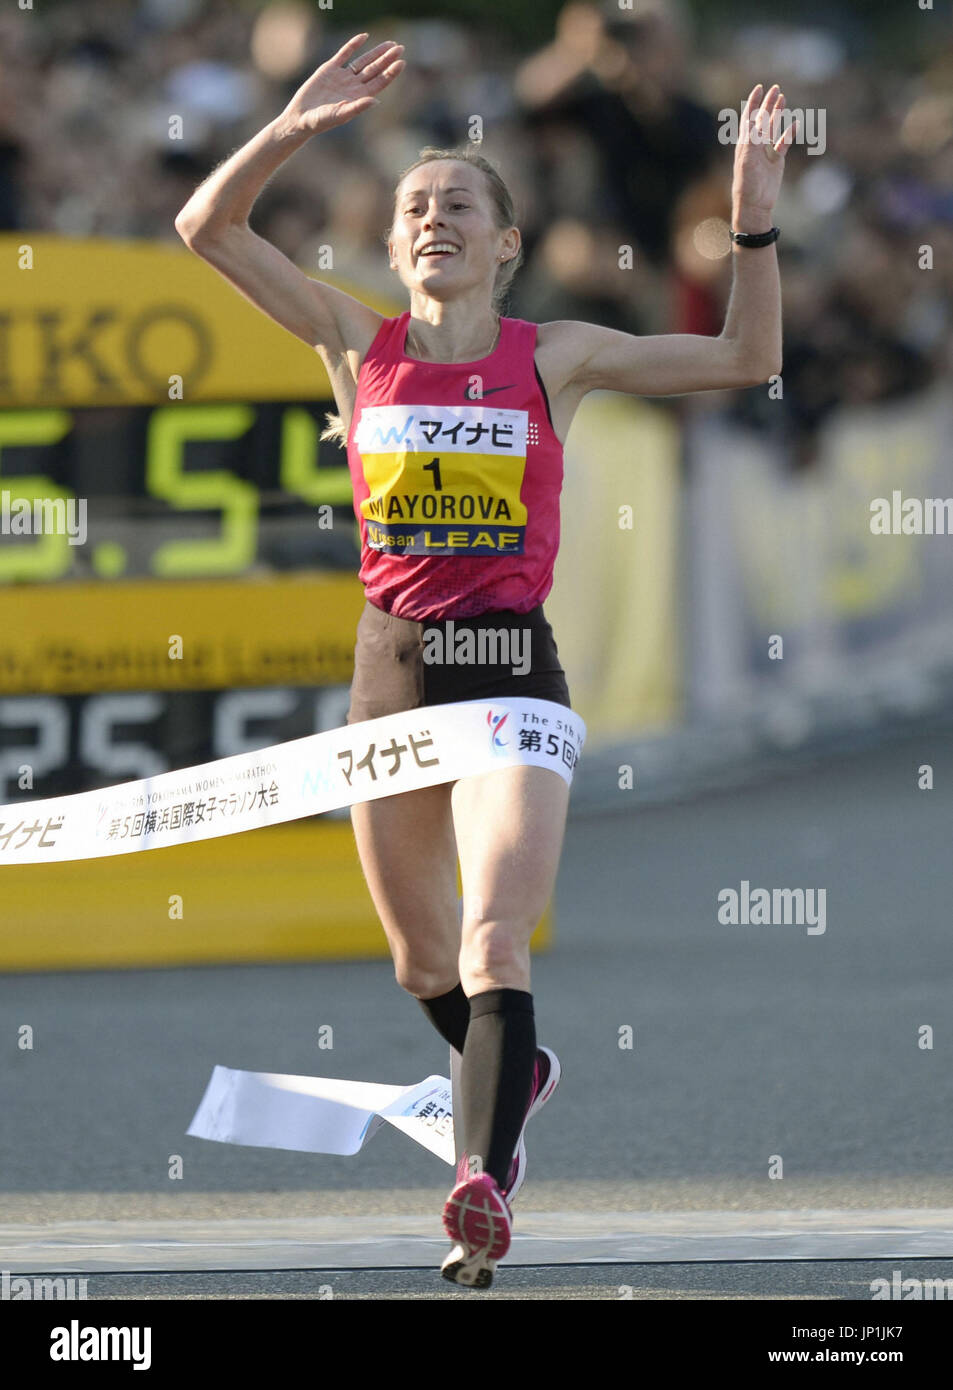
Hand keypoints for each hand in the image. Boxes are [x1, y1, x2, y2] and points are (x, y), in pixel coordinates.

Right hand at [278, 32, 404, 136]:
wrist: (301, 117)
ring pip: (363, 61)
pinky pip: (344, 53)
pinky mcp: (329, 69)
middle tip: (400, 48)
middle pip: (374, 70)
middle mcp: (353, 86)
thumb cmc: (321, 121)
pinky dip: (353, 44)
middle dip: (387, 59)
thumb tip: (376, 101)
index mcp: (359, 97)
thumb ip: (358, 107)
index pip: (379, 82)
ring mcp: (342, 76)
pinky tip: (364, 36)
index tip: (401, 62)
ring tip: (390, 44)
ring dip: (376, 52)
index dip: (391, 73)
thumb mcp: (341, 115)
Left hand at [731, 83, 795, 229]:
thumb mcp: (747, 160)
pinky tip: (795, 124)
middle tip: (775, 88)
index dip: (753, 103)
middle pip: (763, 119)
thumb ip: (752, 140)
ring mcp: (767, 151)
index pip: (749, 118)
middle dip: (768, 103)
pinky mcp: (777, 160)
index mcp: (745, 143)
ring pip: (773, 128)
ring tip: (782, 98)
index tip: (759, 88)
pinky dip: (789, 133)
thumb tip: (756, 120)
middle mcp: (756, 145)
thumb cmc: (747, 184)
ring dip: (777, 113)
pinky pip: (784, 143)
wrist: (755, 204)